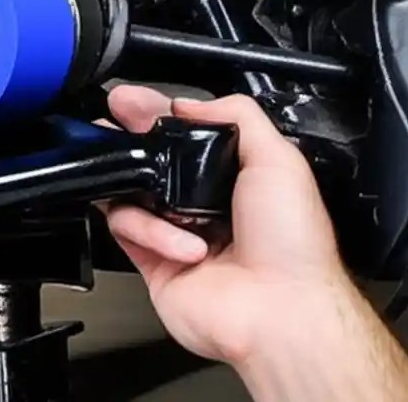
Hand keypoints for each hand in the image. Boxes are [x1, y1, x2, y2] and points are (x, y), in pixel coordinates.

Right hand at [101, 87, 351, 365]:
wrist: (281, 308)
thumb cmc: (294, 246)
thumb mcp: (279, 159)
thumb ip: (236, 116)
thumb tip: (187, 103)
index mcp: (234, 176)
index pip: (184, 134)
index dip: (156, 113)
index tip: (132, 99)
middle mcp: (203, 203)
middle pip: (150, 161)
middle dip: (129, 141)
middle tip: (113, 124)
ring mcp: (175, 233)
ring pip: (129, 194)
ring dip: (145, 193)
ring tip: (171, 206)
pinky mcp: (154, 262)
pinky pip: (127, 231)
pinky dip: (151, 233)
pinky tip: (187, 246)